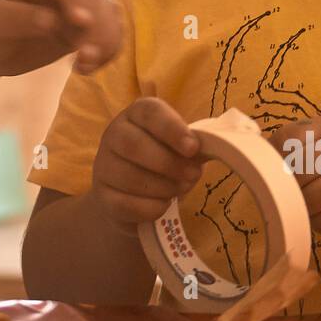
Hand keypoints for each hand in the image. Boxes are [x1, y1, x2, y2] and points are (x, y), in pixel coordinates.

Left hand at [0, 0, 122, 77]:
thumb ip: (20, 18)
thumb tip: (51, 20)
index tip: (81, 22)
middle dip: (96, 27)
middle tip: (84, 56)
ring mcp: (76, 8)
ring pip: (109, 16)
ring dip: (106, 41)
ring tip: (84, 65)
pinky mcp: (81, 31)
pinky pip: (107, 37)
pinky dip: (106, 53)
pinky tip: (85, 69)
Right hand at [91, 96, 202, 234]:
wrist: (132, 197)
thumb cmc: (163, 165)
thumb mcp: (179, 149)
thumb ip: (194, 145)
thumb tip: (219, 147)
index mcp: (136, 115)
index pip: (149, 112)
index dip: (172, 129)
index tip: (193, 148)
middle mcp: (114, 134)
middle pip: (134, 144)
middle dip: (169, 163)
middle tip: (193, 176)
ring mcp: (103, 165)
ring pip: (130, 176)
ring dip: (163, 187)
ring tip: (179, 190)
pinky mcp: (102, 196)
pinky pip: (126, 204)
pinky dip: (151, 208)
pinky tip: (163, 205)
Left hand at [264, 113, 320, 235]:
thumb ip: (308, 140)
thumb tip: (258, 154)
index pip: (289, 139)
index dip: (274, 159)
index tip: (273, 171)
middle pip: (298, 171)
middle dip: (288, 188)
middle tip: (289, 194)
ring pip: (311, 199)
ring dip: (304, 209)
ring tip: (308, 207)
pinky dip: (320, 223)